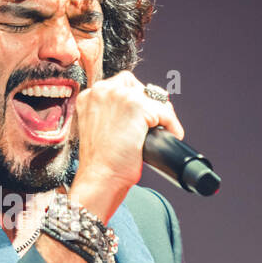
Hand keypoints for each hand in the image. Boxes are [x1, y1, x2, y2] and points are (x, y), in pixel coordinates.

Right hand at [69, 71, 184, 221]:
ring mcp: (119, 96)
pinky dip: (172, 124)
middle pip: (138, 86)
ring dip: (163, 114)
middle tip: (156, 122)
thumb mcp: (98, 130)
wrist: (100, 177)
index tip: (143, 115)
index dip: (136, 99)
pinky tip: (171, 135)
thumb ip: (110, 114)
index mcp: (89, 97)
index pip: (120, 85)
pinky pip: (165, 112)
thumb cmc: (99, 162)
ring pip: (153, 98)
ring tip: (164, 129)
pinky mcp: (137, 107)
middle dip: (150, 103)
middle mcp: (102, 91)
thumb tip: (137, 113)